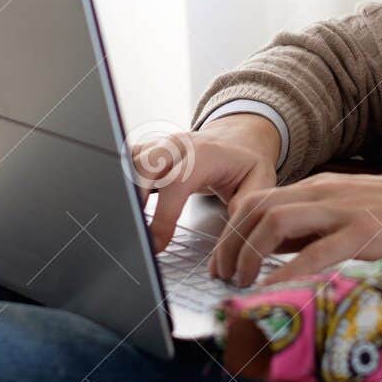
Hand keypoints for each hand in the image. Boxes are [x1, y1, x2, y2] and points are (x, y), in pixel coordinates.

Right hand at [131, 114, 279, 252]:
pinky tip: (125, 207)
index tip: (157, 244)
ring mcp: (160, 145)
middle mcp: (178, 145)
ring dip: (126, 194)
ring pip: (130, 165)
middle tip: (135, 236)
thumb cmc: (246, 162)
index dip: (163, 216)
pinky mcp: (148, 150)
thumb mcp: (259, 182)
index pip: (176, 183)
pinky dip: (122, 183)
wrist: (237, 136)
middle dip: (134, 203)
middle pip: (143, 169)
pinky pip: (126, 163)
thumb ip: (246, 205)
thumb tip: (232, 233)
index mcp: (204, 154)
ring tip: (128, 226)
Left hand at [210, 172, 381, 287]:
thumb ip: (306, 231)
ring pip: (275, 222)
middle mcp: (321, 192)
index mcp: (314, 188)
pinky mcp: (362, 233)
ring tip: (243, 282)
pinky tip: (272, 287)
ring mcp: (341, 210)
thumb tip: (266, 255)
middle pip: (256, 209)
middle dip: (231, 244)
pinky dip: (286, 271)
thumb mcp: (338, 216)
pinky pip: (313, 252)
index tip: (221, 261)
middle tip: (222, 276)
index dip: (230, 231)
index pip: (256, 201)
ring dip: (249, 254)